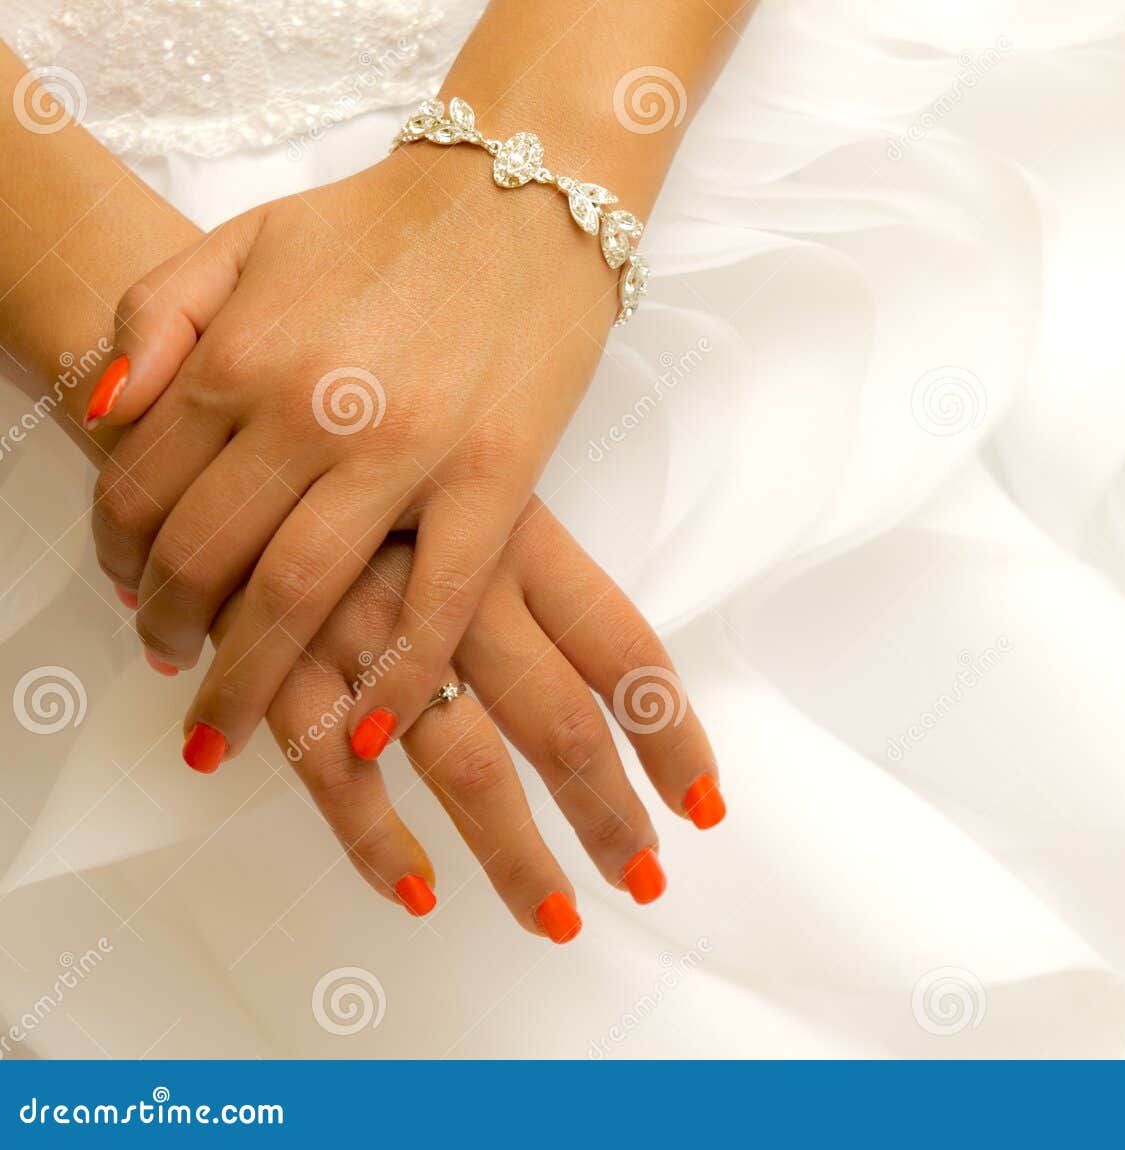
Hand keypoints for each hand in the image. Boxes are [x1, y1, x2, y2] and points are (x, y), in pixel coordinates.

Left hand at [91, 146, 620, 772]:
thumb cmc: (385, 223)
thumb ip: (155, 313)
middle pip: (205, 560)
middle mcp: (307, 410)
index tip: (130, 591)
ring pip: (299, 597)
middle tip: (171, 667)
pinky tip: (366, 732)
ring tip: (225, 726)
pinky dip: (397, 679)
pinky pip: (437, 604)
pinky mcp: (494, 480)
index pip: (139, 488)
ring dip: (250, 680)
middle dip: (170, 633)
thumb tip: (101, 413)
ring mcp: (404, 452)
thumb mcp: (245, 237)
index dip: (118, 557)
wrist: (524, 193)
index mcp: (240, 351)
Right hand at [216, 497, 723, 936]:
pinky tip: (418, 889)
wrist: (215, 412)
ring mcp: (373, 632)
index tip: (702, 801)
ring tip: (557, 918)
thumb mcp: (466, 479)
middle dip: (609, 813)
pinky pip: (337, 779)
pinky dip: (377, 843)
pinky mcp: (285, 665)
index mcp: (517, 537)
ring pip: (467, 767)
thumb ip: (533, 565)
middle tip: (643, 877)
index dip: (670, 735)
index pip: (624, 649)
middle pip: (561, 725)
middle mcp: (459, 588)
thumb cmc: (360, 456)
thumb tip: (611, 668)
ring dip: (516, 856)